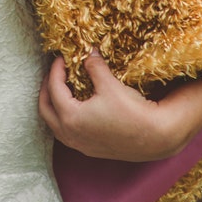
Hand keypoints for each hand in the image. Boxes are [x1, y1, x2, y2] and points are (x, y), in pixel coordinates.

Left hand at [39, 51, 201, 161]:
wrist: (156, 137)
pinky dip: (64, 119)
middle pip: (46, 110)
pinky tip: (76, 109)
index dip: (56, 70)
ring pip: (55, 125)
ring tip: (61, 90)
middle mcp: (70, 135)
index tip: (62, 57)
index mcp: (70, 117)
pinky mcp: (91, 150)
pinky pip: (67, 134)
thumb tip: (87, 51)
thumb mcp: (110, 85)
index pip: (54, 89)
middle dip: (47, 89)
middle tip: (55, 73)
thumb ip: (93, 67)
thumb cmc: (132, 111)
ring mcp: (80, 145)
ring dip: (54, 106)